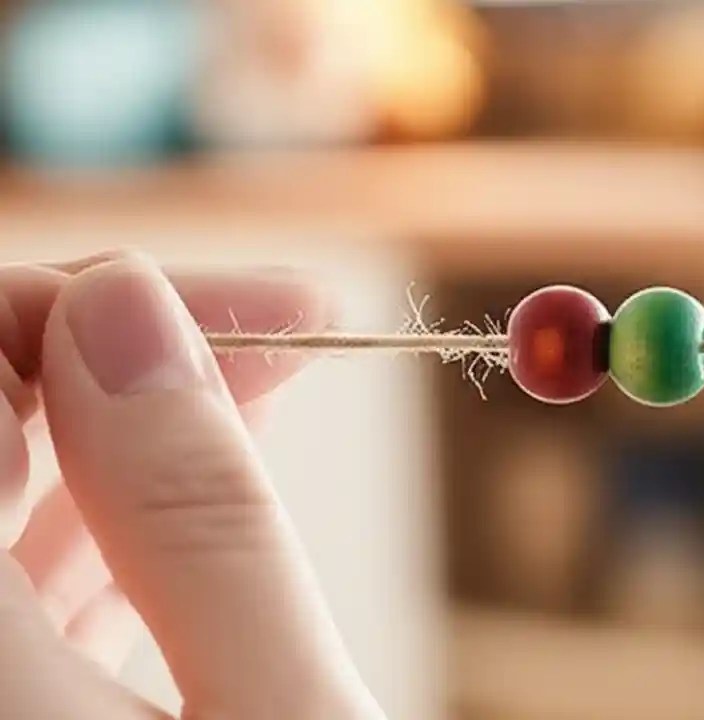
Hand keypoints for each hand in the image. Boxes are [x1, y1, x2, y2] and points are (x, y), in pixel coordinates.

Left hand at [0, 252, 381, 717]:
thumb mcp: (283, 712)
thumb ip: (197, 519)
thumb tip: (128, 305)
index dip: (84, 306)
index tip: (262, 305)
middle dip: (127, 352)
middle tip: (292, 322)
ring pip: (19, 499)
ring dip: (145, 425)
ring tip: (284, 376)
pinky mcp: (39, 718)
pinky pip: (46, 587)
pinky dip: (141, 516)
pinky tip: (232, 470)